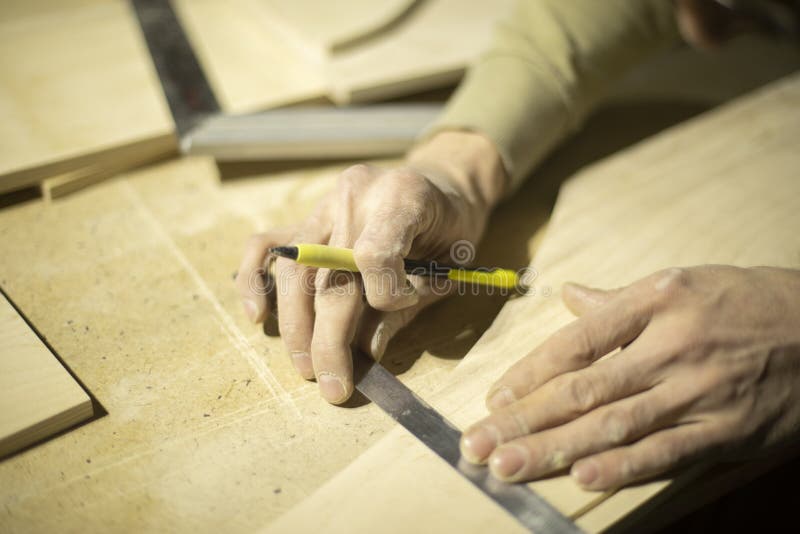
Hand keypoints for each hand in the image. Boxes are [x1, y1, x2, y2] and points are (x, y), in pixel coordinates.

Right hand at [236, 132, 506, 403]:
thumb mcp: (449, 266)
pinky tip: (258, 316)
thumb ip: (408, 304)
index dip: (386, 294)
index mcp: (400, 196)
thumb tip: (365, 353)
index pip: (373, 254)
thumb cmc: (453, 228)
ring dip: (296, 325)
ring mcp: (325, 202)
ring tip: (306, 367)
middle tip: (332, 388)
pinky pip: (266, 245)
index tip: (405, 306)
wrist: (443, 182)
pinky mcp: (306, 215)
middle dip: (327, 340)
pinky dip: (255, 280)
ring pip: (293, 269)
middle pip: (327, 275)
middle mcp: (355, 194)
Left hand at [460, 265, 799, 489]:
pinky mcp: (728, 428)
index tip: (494, 397)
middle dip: (526, 420)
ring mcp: (701, 389)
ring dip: (557, 449)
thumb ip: (620, 300)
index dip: (530, 372)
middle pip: (585, 388)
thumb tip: (569, 298)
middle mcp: (672, 345)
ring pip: (616, 424)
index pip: (578, 342)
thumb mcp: (682, 284)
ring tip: (509, 467)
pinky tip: (583, 476)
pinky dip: (625, 466)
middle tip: (479, 444)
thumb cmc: (744, 301)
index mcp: (656, 301)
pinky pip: (669, 450)